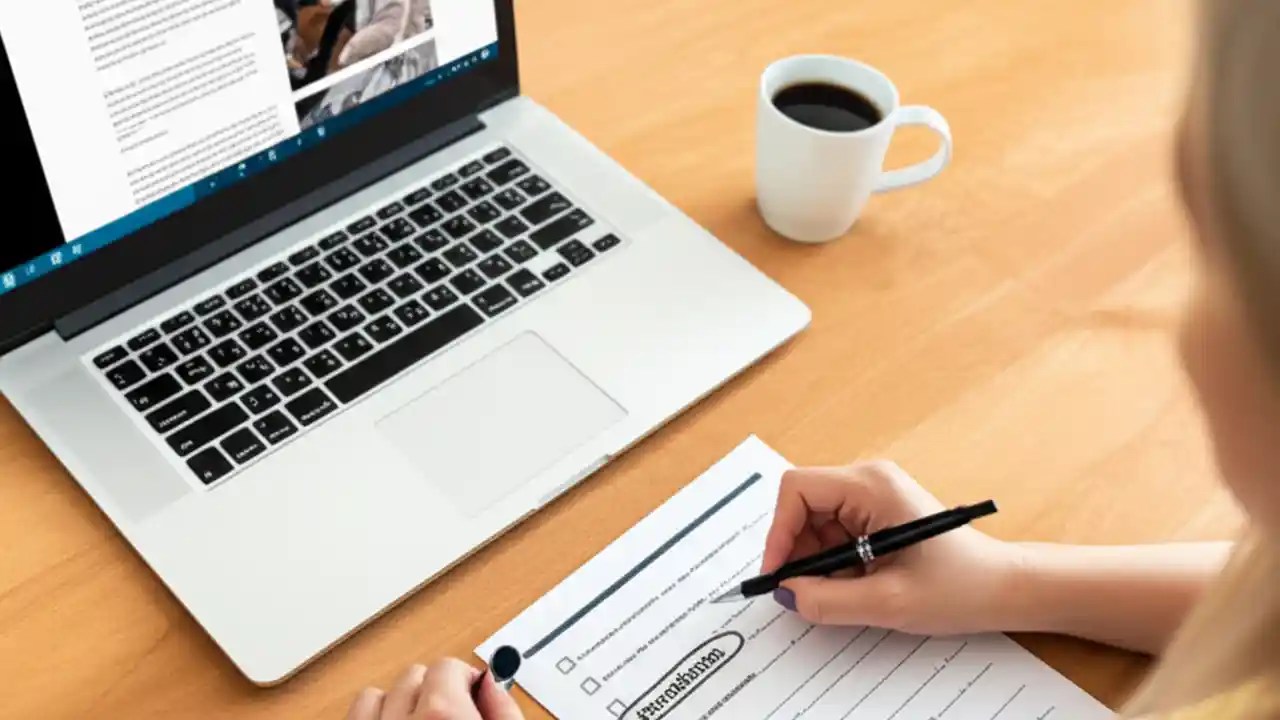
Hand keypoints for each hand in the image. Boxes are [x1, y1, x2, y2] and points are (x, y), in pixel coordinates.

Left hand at [346, 658, 523, 719]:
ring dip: (398, 704)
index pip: (447, 668)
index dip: (465, 681)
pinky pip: (354, 715)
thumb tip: (494, 687)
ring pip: (375, 695)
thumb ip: (505, 713)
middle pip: (413, 676)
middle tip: (453, 715)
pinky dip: (372, 717)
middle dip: (434, 690)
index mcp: (442, 716)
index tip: (472, 694)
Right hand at [761, 462, 1021, 635]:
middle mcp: (869, 481)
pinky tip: (858, 584)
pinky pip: (835, 534)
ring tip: (846, 591)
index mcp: (871, 486)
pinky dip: (835, 563)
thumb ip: (827, 600)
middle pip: (803, 506)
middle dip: (798, 551)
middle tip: (807, 591)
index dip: (779, 531)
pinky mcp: (877, 514)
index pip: (797, 489)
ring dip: (818, 561)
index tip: (778, 573)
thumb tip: (786, 594)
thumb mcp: (888, 601)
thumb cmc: (962, 586)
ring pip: (816, 523)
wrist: (1003, 588)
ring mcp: (873, 496)